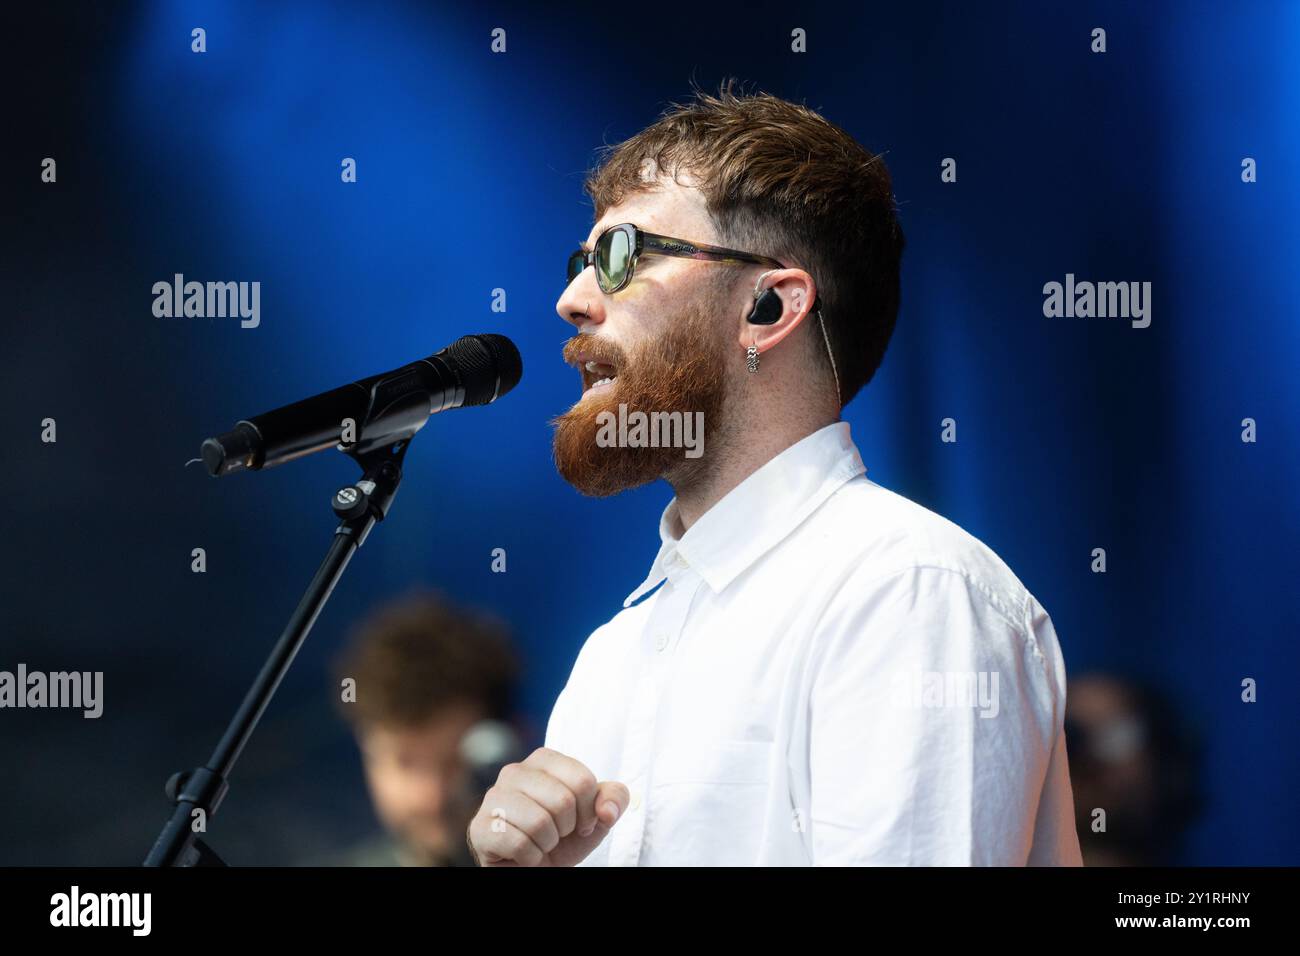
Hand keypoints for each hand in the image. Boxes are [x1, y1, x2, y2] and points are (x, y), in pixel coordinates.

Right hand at [467, 747, 628, 866]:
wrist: (535, 866)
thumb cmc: (564, 836)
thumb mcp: (596, 816)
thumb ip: (614, 799)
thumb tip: (606, 811)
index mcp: (543, 759)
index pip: (582, 780)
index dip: (589, 811)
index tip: (581, 823)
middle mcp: (514, 771)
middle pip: (562, 800)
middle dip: (567, 828)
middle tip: (557, 834)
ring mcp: (493, 798)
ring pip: (539, 822)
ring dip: (547, 843)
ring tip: (540, 842)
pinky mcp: (480, 827)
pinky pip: (519, 843)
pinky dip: (530, 857)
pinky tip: (523, 853)